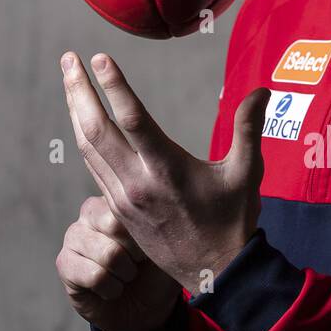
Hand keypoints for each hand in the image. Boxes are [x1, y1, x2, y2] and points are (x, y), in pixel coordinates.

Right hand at [56, 195, 181, 330]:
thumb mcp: (168, 247)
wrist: (145, 312)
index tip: (152, 247)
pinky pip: (95, 276)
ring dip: (126, 275)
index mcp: (119, 200)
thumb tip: (162, 211)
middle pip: (115, 225)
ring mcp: (74, 236)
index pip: (131, 204)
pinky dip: (111, 289)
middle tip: (138, 263)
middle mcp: (91, 211)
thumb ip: (162, 224)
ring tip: (125, 276)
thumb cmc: (158, 273)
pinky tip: (111, 289)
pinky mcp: (64, 263)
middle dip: (136, 254)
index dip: (146, 233)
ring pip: (109, 254)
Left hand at [60, 51, 268, 294]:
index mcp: (168, 170)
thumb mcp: (247, 173)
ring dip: (75, 111)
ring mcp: (124, 198)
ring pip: (88, 148)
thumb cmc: (234, 221)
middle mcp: (139, 183)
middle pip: (96, 129)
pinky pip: (93, 166)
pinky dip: (84, 138)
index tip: (99, 57)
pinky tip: (81, 121)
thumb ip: (250, 128)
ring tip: (69, 81)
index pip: (133, 119)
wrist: (216, 273)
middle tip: (68, 59)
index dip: (113, 86)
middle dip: (79, 91)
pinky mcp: (118, 209)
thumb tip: (262, 91)